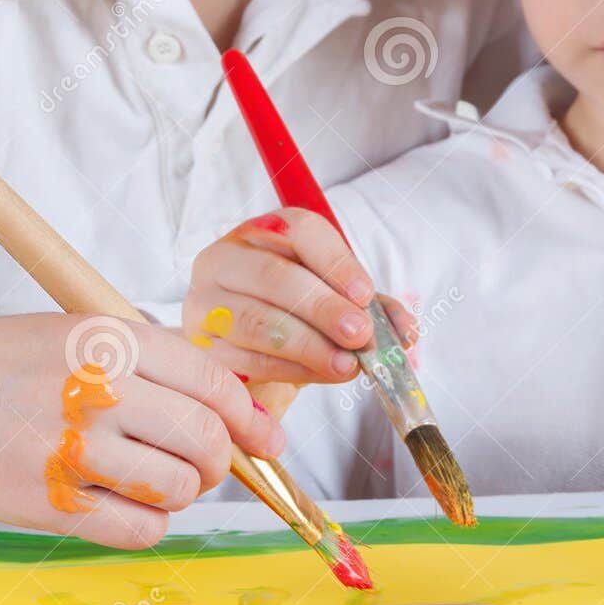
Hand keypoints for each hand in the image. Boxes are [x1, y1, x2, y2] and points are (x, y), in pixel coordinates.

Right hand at [0, 311, 283, 549]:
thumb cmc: (5, 360)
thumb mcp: (80, 332)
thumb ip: (153, 365)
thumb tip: (237, 416)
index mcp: (112, 338)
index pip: (214, 384)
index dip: (251, 419)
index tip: (264, 441)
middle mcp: (98, 389)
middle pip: (205, 439)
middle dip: (218, 461)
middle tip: (203, 466)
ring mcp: (72, 448)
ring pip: (178, 488)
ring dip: (182, 493)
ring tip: (157, 483)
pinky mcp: (48, 502)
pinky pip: (139, 529)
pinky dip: (150, 524)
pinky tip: (129, 507)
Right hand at [182, 208, 416, 384]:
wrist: (242, 339)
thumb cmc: (293, 308)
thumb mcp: (332, 295)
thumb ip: (371, 307)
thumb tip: (403, 331)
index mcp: (263, 230)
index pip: (299, 230)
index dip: (336, 262)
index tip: (365, 295)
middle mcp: (225, 257)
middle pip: (275, 277)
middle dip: (324, 309)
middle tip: (361, 335)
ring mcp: (205, 300)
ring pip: (257, 321)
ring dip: (308, 345)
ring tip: (346, 364)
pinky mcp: (199, 343)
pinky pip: (246, 358)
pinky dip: (289, 369)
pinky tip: (320, 374)